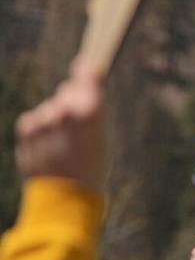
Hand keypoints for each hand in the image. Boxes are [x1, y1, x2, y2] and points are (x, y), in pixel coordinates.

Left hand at [15, 58, 104, 188]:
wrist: (66, 195)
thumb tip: (74, 88)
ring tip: (64, 144)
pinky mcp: (27, 128)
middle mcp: (65, 110)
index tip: (84, 64)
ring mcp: (44, 118)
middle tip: (78, 124)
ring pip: (51, 107)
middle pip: (66, 91)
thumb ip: (90, 110)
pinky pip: (35, 119)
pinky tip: (50, 145)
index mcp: (90, 111)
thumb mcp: (101, 138)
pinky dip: (41, 128)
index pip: (86, 77)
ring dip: (55, 119)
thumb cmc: (91, 168)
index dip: (85, 70)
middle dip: (71, 100)